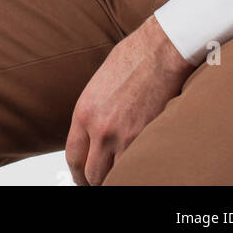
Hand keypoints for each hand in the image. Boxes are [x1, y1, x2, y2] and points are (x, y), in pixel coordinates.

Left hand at [64, 16, 196, 185]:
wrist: (159, 50)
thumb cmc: (133, 57)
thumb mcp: (100, 85)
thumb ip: (95, 111)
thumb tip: (94, 131)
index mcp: (84, 112)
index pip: (73, 156)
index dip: (77, 174)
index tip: (82, 178)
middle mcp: (99, 129)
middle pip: (91, 174)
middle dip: (96, 181)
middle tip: (103, 181)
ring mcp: (123, 137)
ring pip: (114, 177)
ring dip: (117, 178)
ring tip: (123, 177)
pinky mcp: (146, 139)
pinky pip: (136, 167)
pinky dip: (137, 171)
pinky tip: (140, 168)